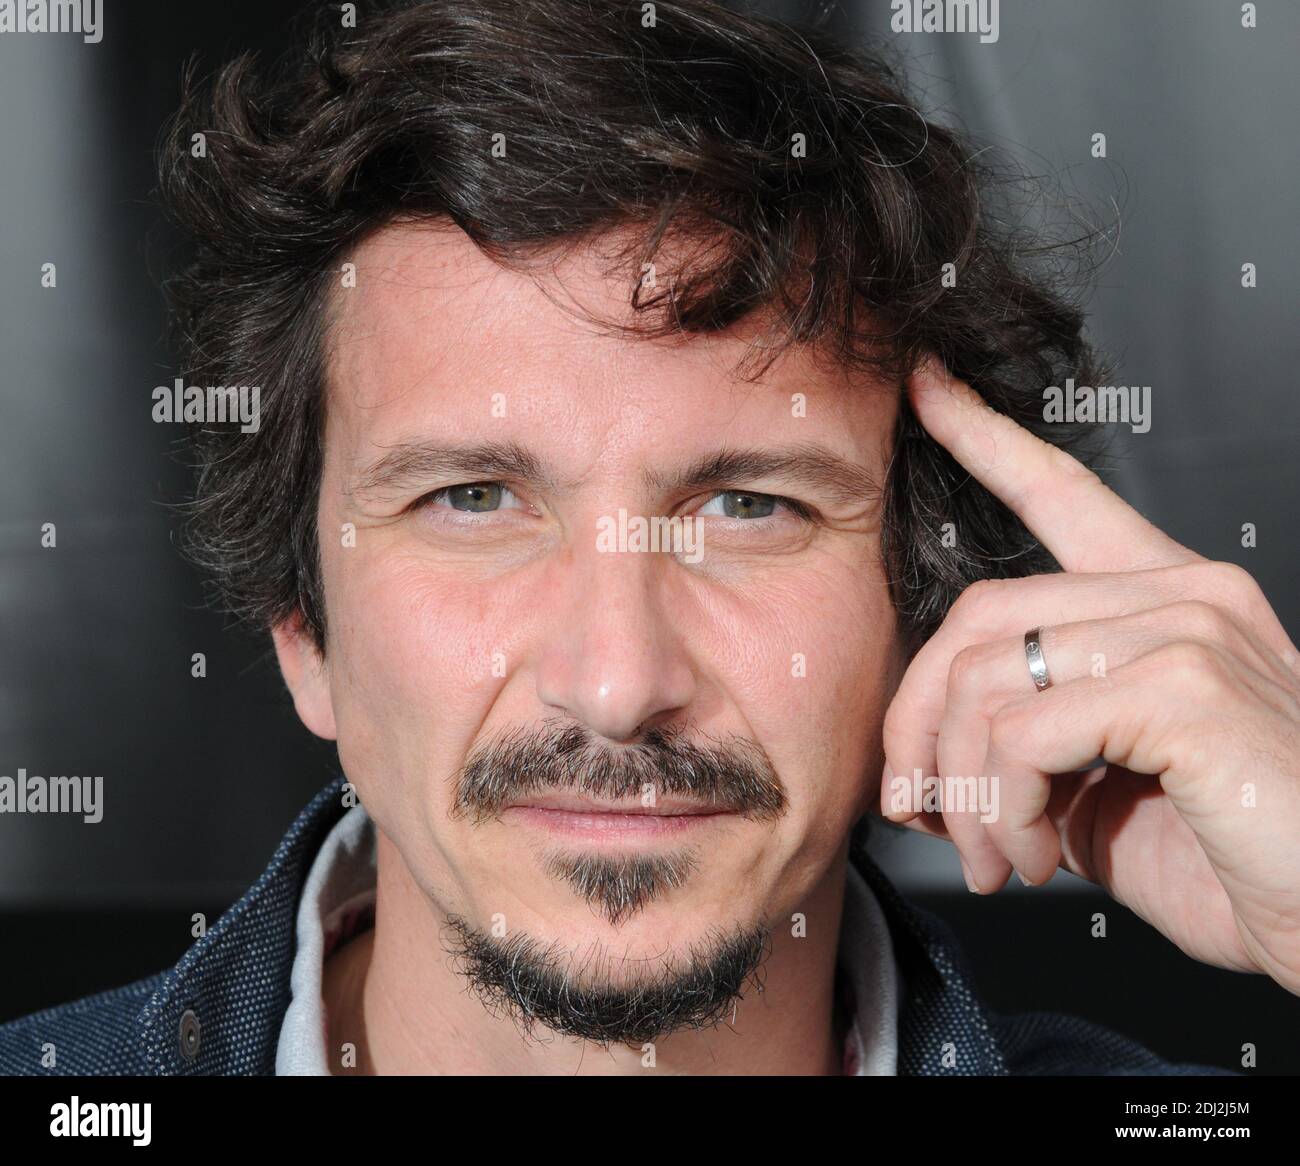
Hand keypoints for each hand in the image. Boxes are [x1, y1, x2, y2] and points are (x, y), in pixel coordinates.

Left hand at [879, 360, 1299, 994]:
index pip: (1060, 492)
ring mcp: (1188, 628)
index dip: (985, 438)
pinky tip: (1036, 855)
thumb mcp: (1098, 782)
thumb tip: (922, 762)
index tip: (928, 388)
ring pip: (983, 678)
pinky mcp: (1185, 686)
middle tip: (917, 808)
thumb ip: (1025, 738)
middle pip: (975, 614)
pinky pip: (1021, 732)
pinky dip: (1003, 808)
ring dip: (963, 788)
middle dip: (915, 722)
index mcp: (1162, 600)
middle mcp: (1180, 591)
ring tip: (990, 854)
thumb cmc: (1227, 854)